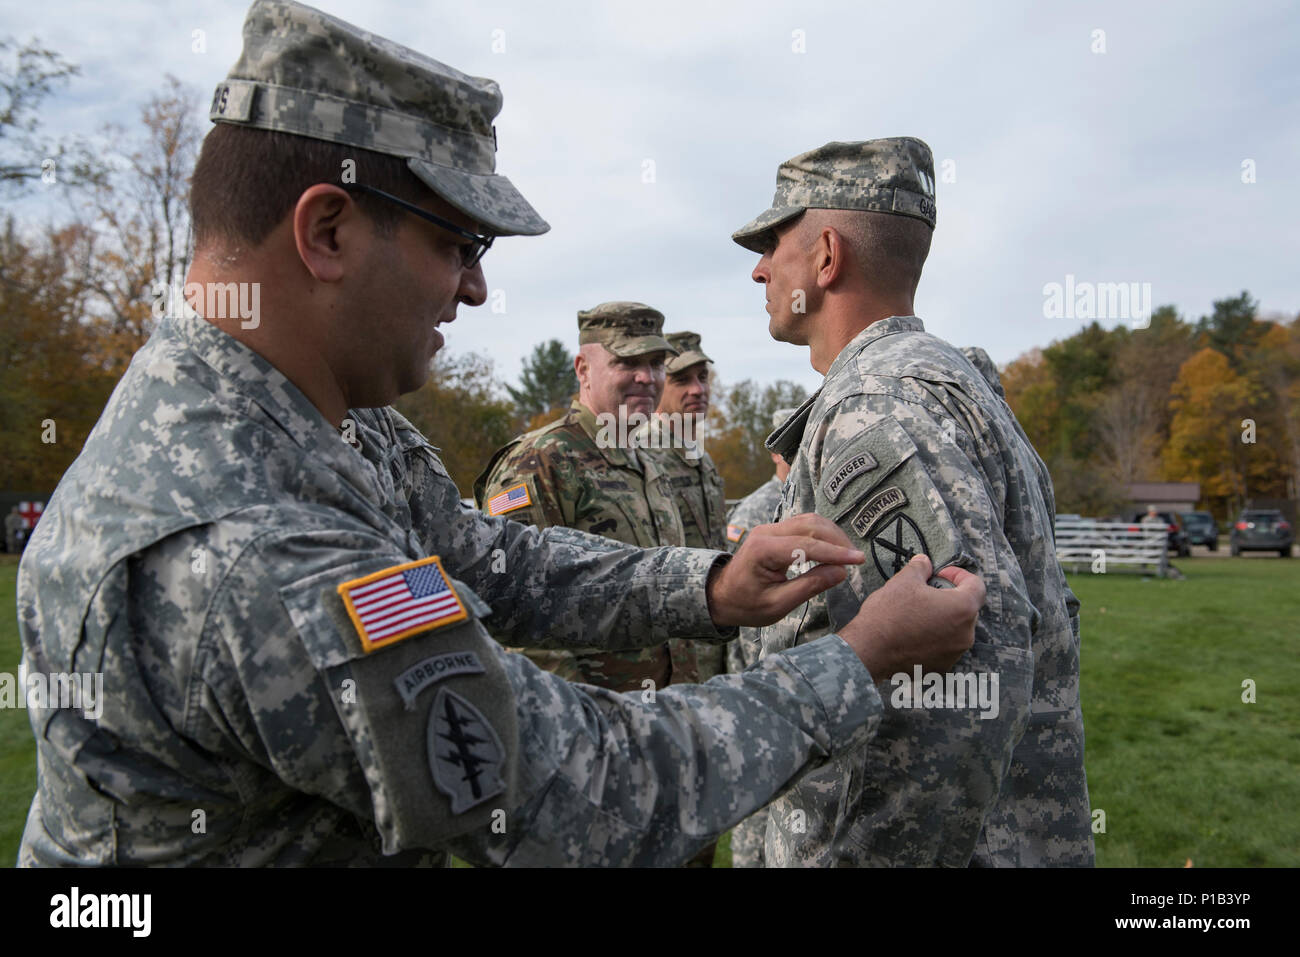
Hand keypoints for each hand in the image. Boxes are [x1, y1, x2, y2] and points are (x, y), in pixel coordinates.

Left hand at [706, 513, 864, 626]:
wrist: (721, 596)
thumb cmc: (745, 605)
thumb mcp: (777, 605)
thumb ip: (809, 587)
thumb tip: (840, 572)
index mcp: (764, 550)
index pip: (807, 545)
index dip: (836, 553)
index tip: (859, 560)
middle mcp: (767, 532)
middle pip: (811, 525)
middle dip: (837, 541)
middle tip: (856, 561)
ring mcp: (770, 529)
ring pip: (809, 521)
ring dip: (832, 535)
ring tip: (848, 556)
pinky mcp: (775, 532)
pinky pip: (804, 525)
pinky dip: (822, 535)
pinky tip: (833, 550)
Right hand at [838, 554, 983, 678]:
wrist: (869, 650)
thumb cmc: (888, 615)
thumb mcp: (903, 581)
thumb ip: (920, 567)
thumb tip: (924, 563)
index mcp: (962, 608)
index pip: (977, 586)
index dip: (959, 575)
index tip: (941, 575)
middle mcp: (965, 634)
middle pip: (966, 609)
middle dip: (949, 597)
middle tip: (926, 592)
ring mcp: (954, 654)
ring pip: (955, 630)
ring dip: (941, 619)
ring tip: (917, 615)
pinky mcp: (941, 667)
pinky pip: (943, 648)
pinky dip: (933, 639)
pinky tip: (913, 634)